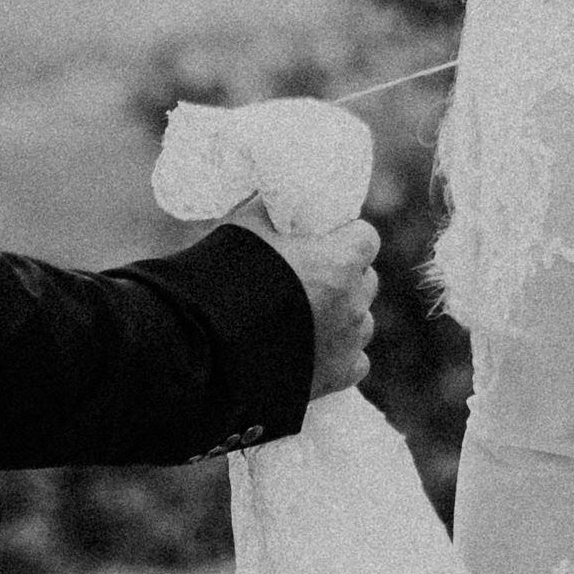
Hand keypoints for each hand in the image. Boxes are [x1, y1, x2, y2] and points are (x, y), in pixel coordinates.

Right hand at [243, 210, 379, 401]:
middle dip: (345, 277)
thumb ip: (271, 210)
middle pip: (366, 280)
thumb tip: (277, 198)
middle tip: (310, 278)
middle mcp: (353, 302)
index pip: (366, 238)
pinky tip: (314, 349)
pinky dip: (339, 353)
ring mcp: (348, 342)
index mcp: (340, 262)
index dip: (345, 237)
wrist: (208, 346)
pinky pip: (355, 360)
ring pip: (361, 321)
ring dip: (342, 315)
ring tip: (307, 317)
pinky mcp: (337, 376)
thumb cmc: (226, 279)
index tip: (324, 240)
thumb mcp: (245, 226)